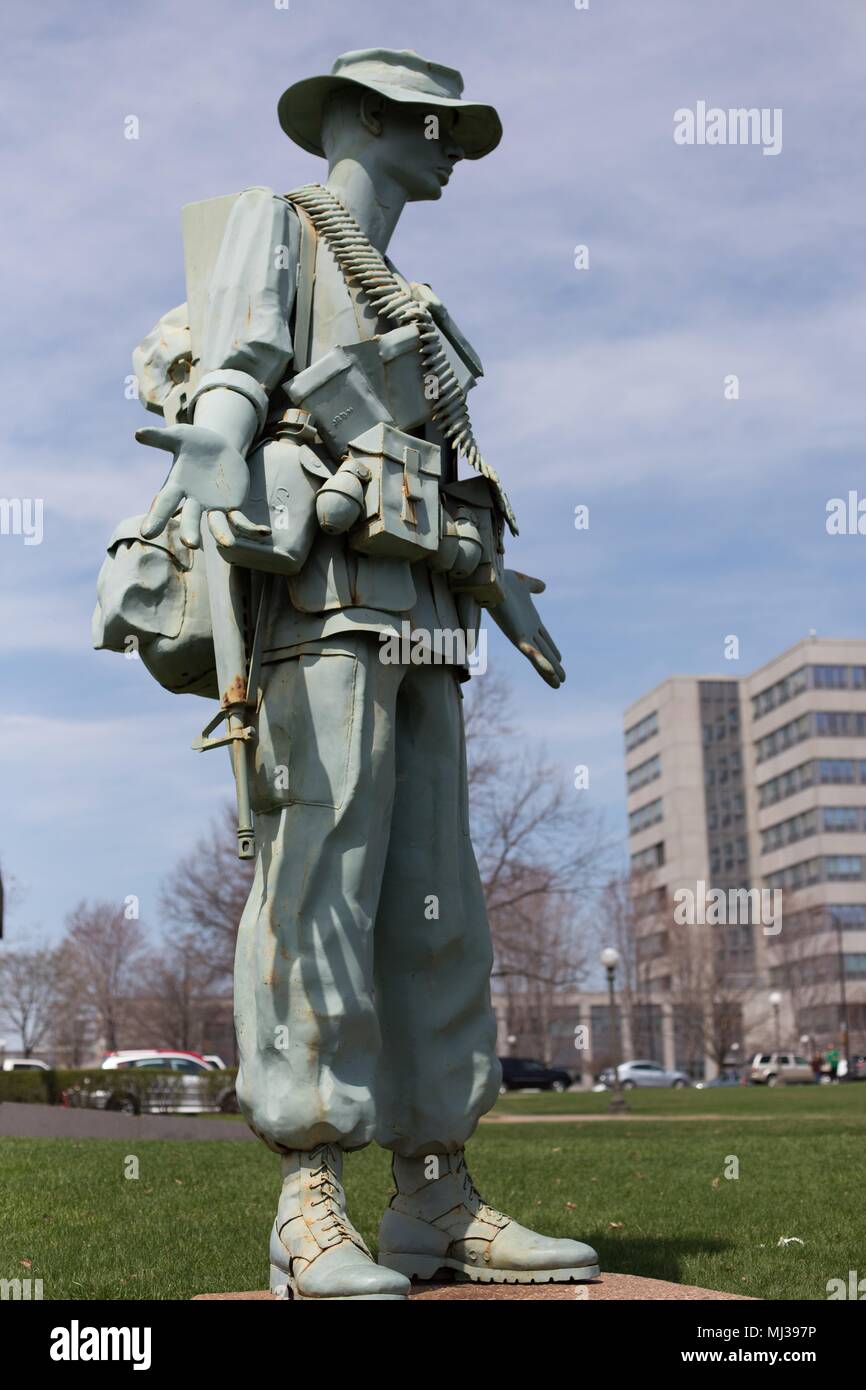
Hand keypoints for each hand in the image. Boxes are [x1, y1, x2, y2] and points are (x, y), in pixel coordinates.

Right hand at [135, 423, 270, 547]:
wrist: (217, 447)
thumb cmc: (194, 442)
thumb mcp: (179, 436)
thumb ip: (161, 438)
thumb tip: (138, 433)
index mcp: (177, 485)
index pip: (164, 503)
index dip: (156, 517)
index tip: (147, 533)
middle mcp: (194, 500)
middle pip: (190, 518)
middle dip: (190, 530)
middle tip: (190, 543)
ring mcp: (213, 506)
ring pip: (216, 524)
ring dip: (222, 534)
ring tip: (229, 544)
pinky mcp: (232, 506)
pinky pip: (241, 521)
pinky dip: (251, 529)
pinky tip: (265, 533)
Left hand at [489, 569, 565, 687]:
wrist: (492, 579)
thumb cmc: (502, 582)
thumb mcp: (523, 584)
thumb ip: (533, 586)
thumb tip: (543, 586)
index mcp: (529, 621)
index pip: (544, 639)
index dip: (553, 650)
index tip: (561, 660)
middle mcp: (526, 630)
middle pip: (544, 652)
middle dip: (553, 666)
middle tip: (562, 681)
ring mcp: (521, 634)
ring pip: (539, 656)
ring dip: (549, 670)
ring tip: (558, 684)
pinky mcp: (516, 636)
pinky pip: (530, 651)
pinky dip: (541, 661)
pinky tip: (551, 671)